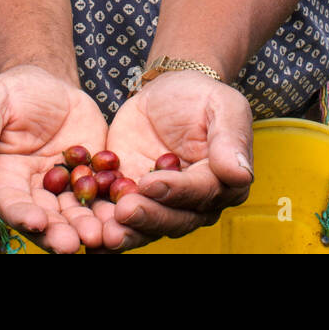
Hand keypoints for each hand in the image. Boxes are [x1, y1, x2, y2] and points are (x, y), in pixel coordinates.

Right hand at [0, 64, 108, 253]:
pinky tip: (128, 213)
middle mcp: (31, 192)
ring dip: (88, 228)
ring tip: (104, 236)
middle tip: (76, 244)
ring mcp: (62, 190)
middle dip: (59, 233)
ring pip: (74, 215)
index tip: (34, 222)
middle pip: (44, 219)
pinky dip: (113, 208)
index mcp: (2, 178)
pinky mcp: (90, 181)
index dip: (20, 214)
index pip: (9, 201)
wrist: (49, 85)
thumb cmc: (13, 92)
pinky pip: (101, 198)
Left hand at [96, 71, 253, 251]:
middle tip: (123, 210)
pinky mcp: (133, 200)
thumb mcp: (221, 106)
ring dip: (126, 232)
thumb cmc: (199, 96)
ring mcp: (163, 205)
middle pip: (174, 218)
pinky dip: (105, 228)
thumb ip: (230, 139)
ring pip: (147, 227)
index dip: (176, 191)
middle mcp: (196, 203)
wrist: (165, 93)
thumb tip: (240, 174)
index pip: (200, 193)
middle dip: (148, 216)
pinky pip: (121, 220)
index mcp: (223, 182)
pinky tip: (88, 236)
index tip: (151, 183)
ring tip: (103, 232)